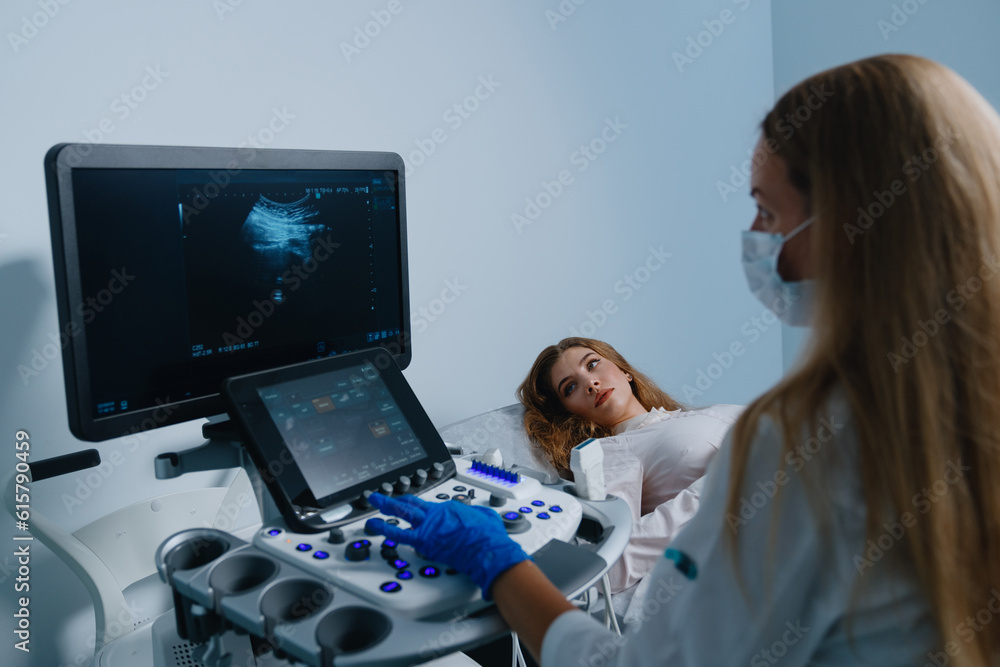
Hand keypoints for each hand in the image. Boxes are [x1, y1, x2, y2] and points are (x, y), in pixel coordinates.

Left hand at [365, 493, 529, 598]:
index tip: (408, 505)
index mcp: (448, 508)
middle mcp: (435, 515)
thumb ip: (473, 515)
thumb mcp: (483, 517)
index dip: (414, 504)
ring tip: (373, 504)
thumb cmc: (488, 536)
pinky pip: (400, 533)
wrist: (487, 549)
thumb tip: (475, 516)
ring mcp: (428, 527)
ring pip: (401, 513)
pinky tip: (375, 526)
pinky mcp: (424, 542)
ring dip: (385, 506)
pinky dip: (386, 528)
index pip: (425, 506)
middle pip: (409, 504)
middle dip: (392, 500)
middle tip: (379, 497)